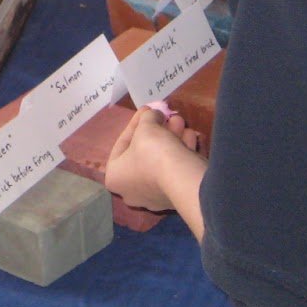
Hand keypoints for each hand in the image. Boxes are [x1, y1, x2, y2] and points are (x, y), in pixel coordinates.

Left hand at [105, 107, 206, 222]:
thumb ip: (147, 117)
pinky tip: (191, 136)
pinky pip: (175, 170)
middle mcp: (131, 191)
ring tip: (181, 121)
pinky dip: (182, 152)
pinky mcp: (175, 197)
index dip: (136, 122)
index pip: (123, 143)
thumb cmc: (153, 153)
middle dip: (157, 130)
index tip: (148, 109)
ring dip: (172, 138)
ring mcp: (154, 197)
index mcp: (115, 176)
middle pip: (144, 152)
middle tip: (166, 116)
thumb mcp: (146, 126)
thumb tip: (153, 115)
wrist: (184, 180)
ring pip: (161, 160)